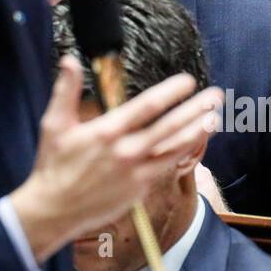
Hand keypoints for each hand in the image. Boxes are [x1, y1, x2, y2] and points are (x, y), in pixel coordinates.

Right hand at [12, 56, 222, 261]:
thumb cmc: (53, 165)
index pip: (147, 106)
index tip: (188, 81)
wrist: (54, 209)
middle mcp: (126, 151)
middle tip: (216, 96)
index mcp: (107, 131)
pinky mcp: (140, 189)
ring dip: (197, 131)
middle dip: (196, 109)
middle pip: (170, 127)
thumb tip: (70, 61)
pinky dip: (184, 153)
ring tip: (215, 118)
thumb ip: (65, 91)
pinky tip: (196, 141)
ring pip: (175, 149)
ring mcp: (136, 172)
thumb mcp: (54, 124)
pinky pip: (167, 166)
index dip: (171, 92)